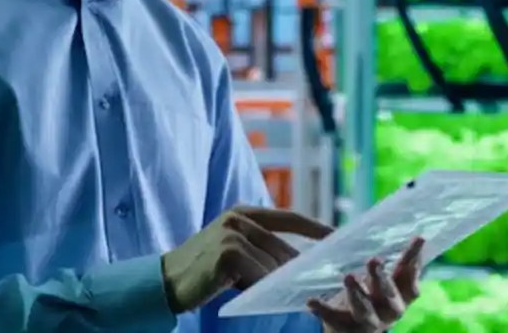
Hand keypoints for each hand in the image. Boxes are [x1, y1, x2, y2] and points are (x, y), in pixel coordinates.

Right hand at [161, 206, 334, 312]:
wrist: (168, 281)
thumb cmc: (205, 270)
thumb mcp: (234, 249)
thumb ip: (262, 247)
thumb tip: (299, 261)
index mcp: (243, 212)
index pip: (290, 217)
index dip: (316, 227)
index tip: (339, 238)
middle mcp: (239, 218)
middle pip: (284, 247)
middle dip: (299, 268)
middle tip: (316, 282)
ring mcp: (232, 234)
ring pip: (274, 264)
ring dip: (278, 282)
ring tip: (285, 294)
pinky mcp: (227, 253)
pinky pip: (259, 275)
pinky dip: (262, 287)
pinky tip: (258, 295)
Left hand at [306, 237, 423, 332]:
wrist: (353, 328)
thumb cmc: (372, 295)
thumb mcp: (385, 280)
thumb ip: (396, 265)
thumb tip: (411, 232)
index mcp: (400, 298)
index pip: (411, 281)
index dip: (415, 263)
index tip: (417, 238)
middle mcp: (388, 312)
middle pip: (388, 297)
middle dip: (381, 279)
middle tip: (373, 260)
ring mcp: (368, 323)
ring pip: (365, 311)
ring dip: (357, 293)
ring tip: (348, 276)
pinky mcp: (345, 328)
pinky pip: (334, 319)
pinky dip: (323, 309)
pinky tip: (311, 301)